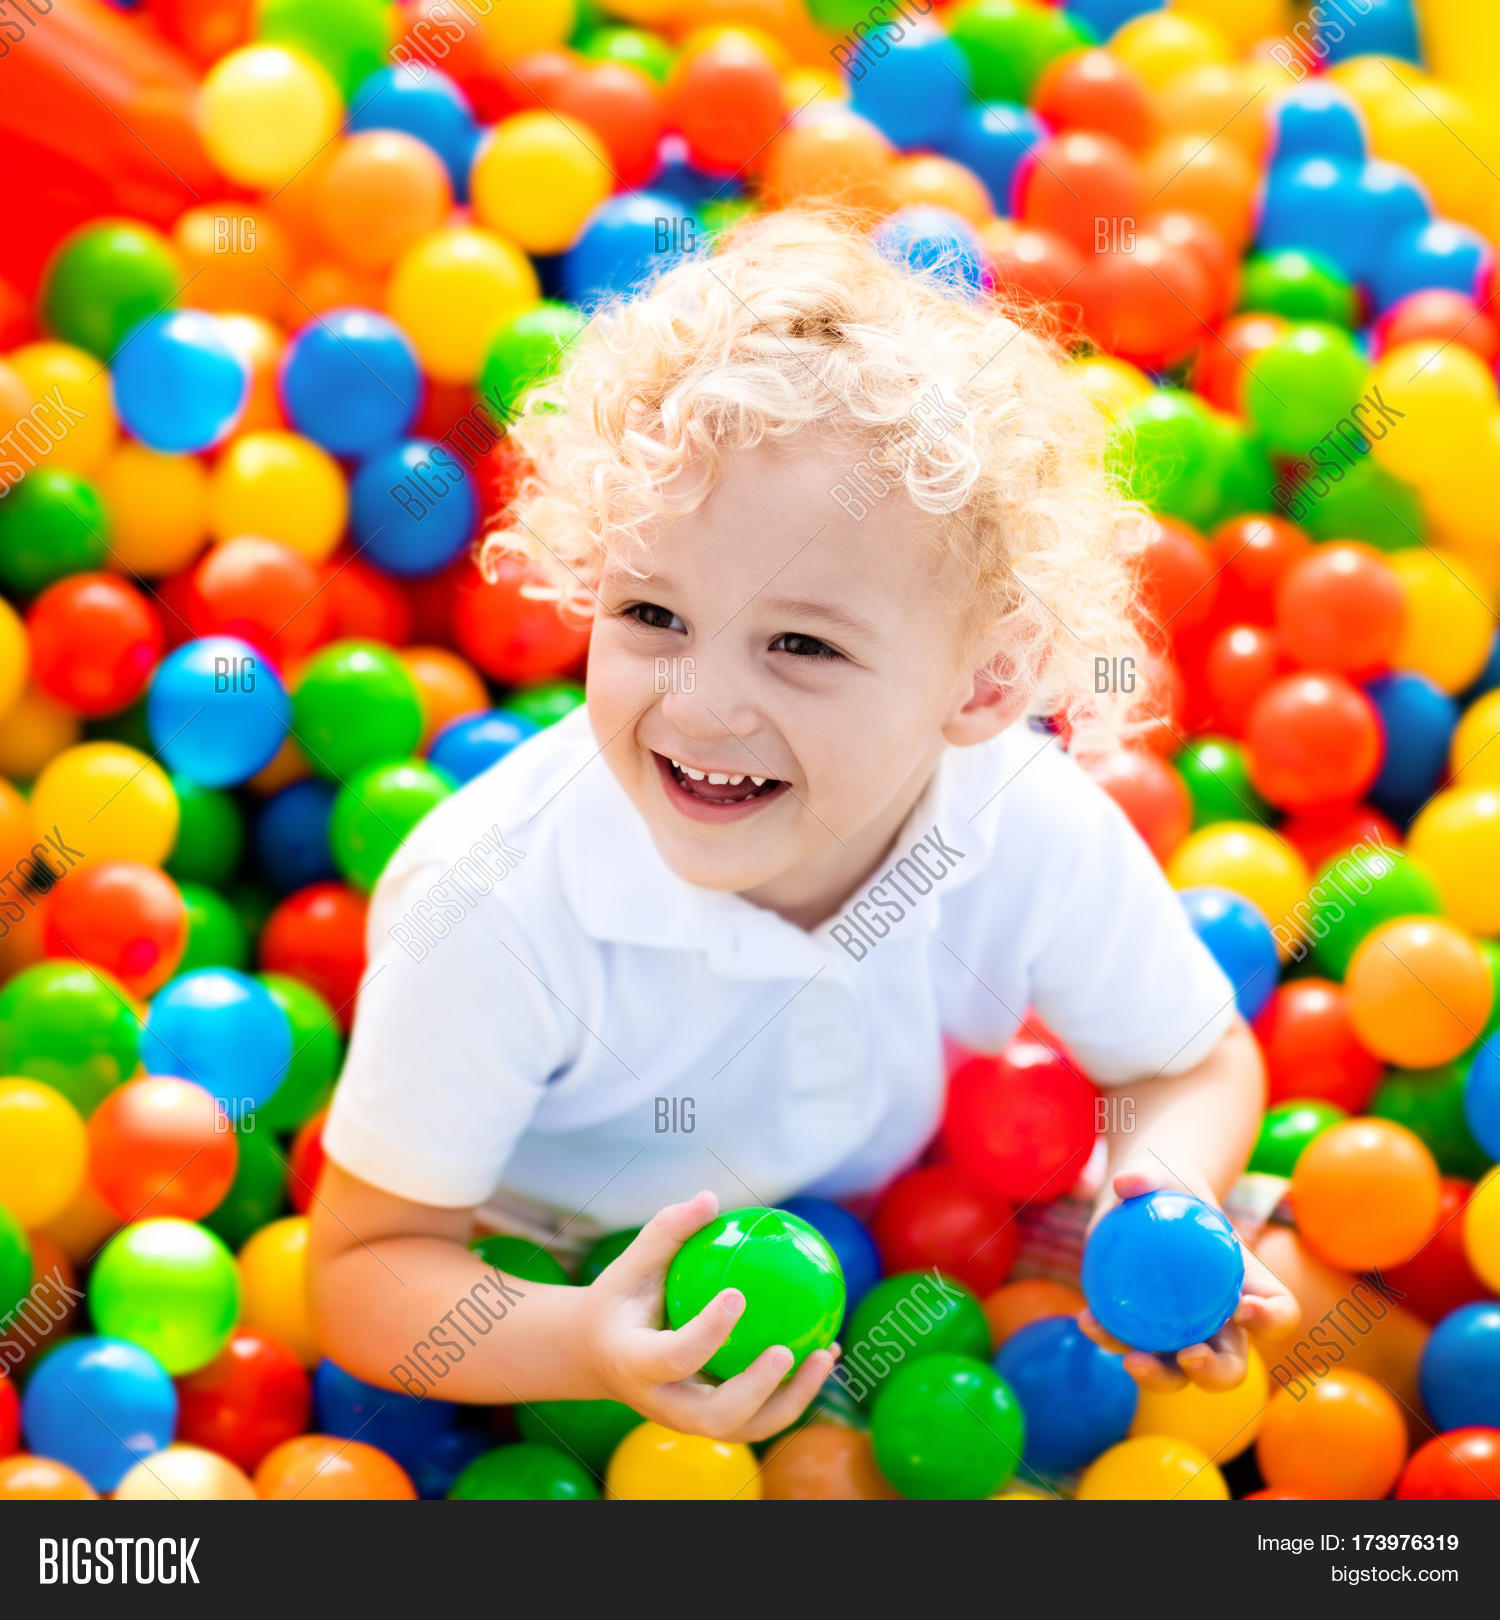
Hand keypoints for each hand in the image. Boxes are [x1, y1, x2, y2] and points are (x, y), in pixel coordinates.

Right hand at [580, 1190, 838, 1442]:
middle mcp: (663, 1404)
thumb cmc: (621, 1299)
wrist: (598, 1356)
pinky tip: (824, 1354)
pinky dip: (795, 1392)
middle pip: (716, 1417)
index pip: (674, 1358)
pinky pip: (758, 1417)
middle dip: (757, 1389)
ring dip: (793, 1399)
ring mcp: (689, 1421)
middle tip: (786, 1350)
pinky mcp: (711, 1421)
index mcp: (635, 1363)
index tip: (737, 1295)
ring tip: (825, 1355)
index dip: (707, 1333)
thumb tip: (711, 1198)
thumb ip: (668, 1232)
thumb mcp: (632, 1265)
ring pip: (746, 1428)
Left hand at [1078, 1166, 1298, 1393]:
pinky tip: (1088, 1321)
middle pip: (1232, 1364)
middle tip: (1189, 1356)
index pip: (1278, 1312)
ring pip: (1179, 1374)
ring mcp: (1180, 1333)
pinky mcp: (1141, 1331)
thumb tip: (1126, 1183)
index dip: (1271, 1320)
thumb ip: (1146, 1173)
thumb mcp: (1161, 1173)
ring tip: (1132, 1359)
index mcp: (1245, 1285)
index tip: (1242, 1308)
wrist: (1142, 1202)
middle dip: (1217, 1372)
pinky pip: (1127, 1345)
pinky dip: (1108, 1339)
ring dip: (1159, 1376)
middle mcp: (1219, 1321)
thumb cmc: (1167, 1188)